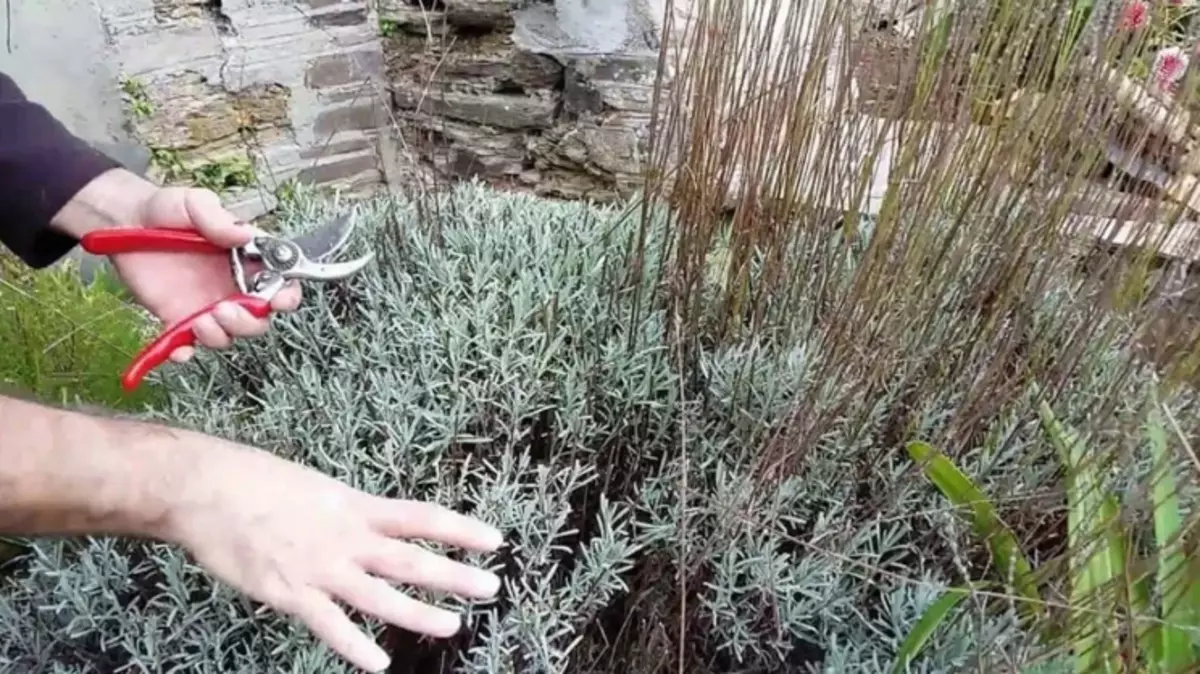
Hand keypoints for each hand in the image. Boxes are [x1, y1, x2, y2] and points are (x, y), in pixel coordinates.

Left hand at [111, 186, 301, 361]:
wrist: (122, 222)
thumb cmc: (164, 209)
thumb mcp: (193, 203)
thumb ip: (218, 218)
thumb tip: (244, 234)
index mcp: (247, 259)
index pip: (281, 283)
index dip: (287, 296)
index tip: (279, 301)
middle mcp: (232, 287)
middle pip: (259, 319)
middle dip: (248, 322)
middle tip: (224, 310)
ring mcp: (206, 305)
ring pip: (229, 335)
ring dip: (221, 335)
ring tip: (200, 321)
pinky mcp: (178, 319)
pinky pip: (188, 345)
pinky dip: (185, 352)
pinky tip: (178, 347)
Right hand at [168, 440, 503, 671]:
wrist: (204, 487)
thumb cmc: (256, 482)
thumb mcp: (317, 488)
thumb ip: (347, 513)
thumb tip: (370, 528)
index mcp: (355, 507)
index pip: (421, 516)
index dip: (460, 529)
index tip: (496, 540)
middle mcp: (346, 537)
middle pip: (411, 558)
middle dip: (454, 574)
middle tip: (492, 587)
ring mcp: (319, 566)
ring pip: (380, 596)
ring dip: (418, 613)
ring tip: (453, 626)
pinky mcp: (288, 592)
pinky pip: (329, 624)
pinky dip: (354, 645)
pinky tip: (378, 663)